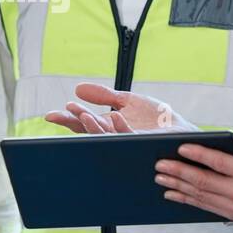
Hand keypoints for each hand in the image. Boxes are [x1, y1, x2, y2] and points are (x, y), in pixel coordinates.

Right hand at [44, 83, 196, 134]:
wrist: (181, 130)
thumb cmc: (157, 119)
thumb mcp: (127, 100)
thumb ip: (104, 95)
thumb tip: (78, 88)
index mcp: (109, 126)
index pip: (84, 123)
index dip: (68, 119)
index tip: (51, 115)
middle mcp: (115, 136)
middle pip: (89, 131)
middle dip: (75, 123)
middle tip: (59, 115)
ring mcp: (128, 142)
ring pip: (106, 137)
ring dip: (93, 127)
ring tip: (81, 114)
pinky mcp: (144, 143)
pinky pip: (130, 137)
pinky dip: (121, 127)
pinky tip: (115, 116)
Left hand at [154, 128, 232, 222]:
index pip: (220, 163)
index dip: (199, 155)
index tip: (180, 147)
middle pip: (205, 182)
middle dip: (179, 172)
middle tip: (160, 164)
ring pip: (201, 196)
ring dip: (178, 186)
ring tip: (160, 177)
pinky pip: (205, 206)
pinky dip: (187, 200)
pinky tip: (172, 193)